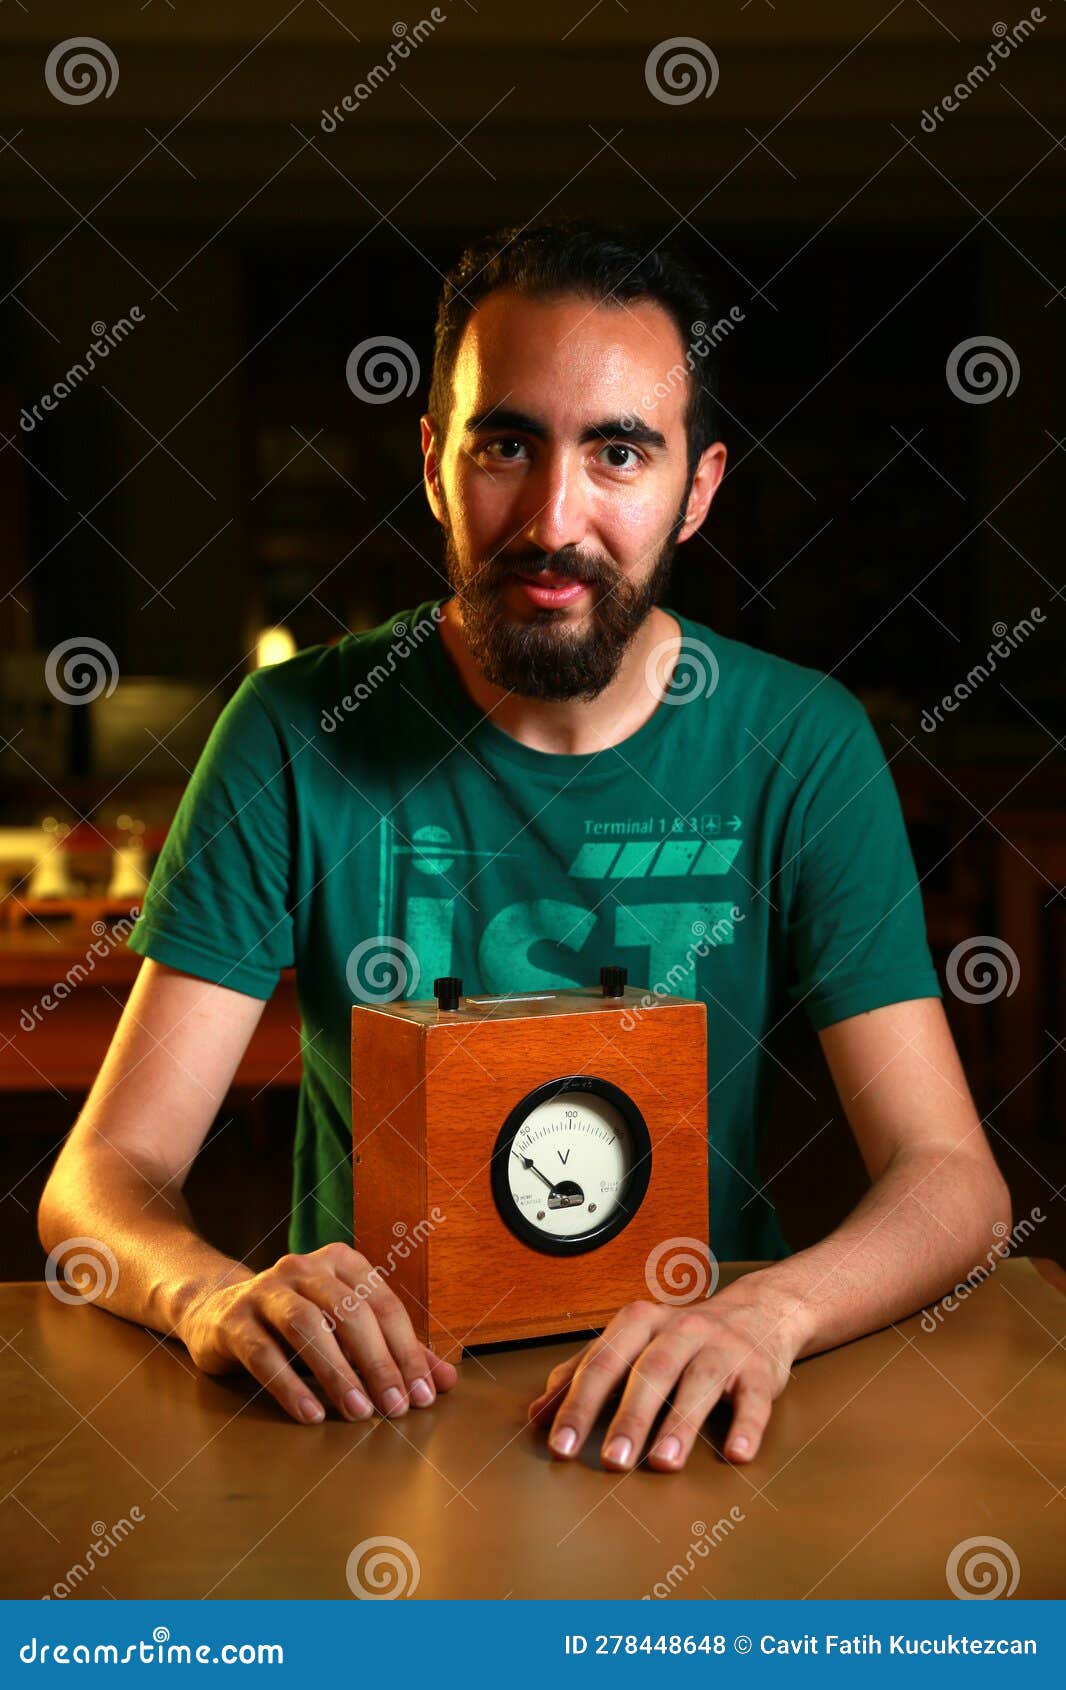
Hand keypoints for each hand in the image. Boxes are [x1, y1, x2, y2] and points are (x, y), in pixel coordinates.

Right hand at [178, 1242, 457, 1423]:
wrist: (219, 1314)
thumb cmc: (296, 1325)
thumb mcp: (346, 1331)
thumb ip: (394, 1352)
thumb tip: (445, 1381)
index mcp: (341, 1263)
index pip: (383, 1305)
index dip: (406, 1351)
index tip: (423, 1396)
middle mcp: (304, 1268)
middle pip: (349, 1312)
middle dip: (377, 1363)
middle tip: (395, 1408)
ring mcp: (265, 1290)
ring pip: (307, 1326)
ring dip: (336, 1372)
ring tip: (358, 1412)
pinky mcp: (233, 1320)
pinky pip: (263, 1352)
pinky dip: (289, 1385)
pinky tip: (311, 1415)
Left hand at [526, 1285, 802, 1470]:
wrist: (759, 1310)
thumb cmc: (683, 1336)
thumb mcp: (632, 1342)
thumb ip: (585, 1374)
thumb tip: (537, 1415)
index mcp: (641, 1322)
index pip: (603, 1363)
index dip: (579, 1404)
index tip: (559, 1446)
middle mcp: (681, 1329)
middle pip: (650, 1372)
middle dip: (629, 1417)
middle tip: (611, 1460)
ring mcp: (723, 1348)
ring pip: (699, 1382)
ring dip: (681, 1423)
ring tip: (663, 1462)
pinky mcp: (759, 1371)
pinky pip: (754, 1399)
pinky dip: (746, 1426)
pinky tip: (736, 1453)